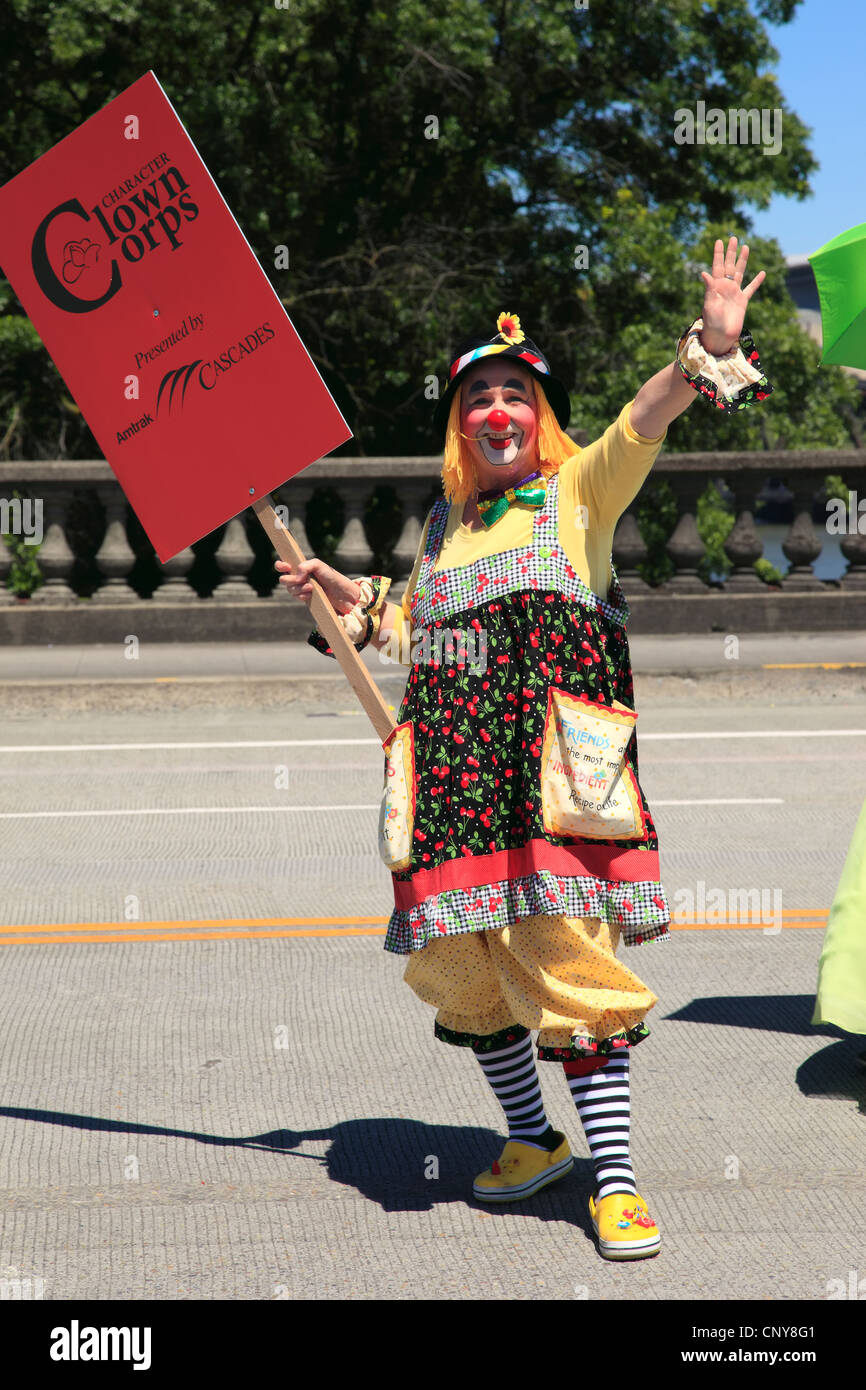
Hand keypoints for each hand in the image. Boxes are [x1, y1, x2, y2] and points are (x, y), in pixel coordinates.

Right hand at [275, 557, 361, 613]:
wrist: (342, 594)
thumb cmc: (331, 577)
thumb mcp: (318, 565)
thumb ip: (305, 566)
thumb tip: (297, 576)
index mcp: (301, 567)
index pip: (284, 565)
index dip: (280, 565)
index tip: (285, 566)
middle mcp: (299, 578)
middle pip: (283, 579)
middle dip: (291, 580)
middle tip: (303, 580)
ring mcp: (301, 589)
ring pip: (289, 589)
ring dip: (299, 588)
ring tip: (311, 588)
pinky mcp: (305, 598)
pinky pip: (296, 597)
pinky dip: (302, 596)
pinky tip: (310, 595)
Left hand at [699, 236, 764, 353]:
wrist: (720, 337)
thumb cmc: (712, 322)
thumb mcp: (709, 304)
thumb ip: (709, 288)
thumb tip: (703, 273)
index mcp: (715, 287)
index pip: (717, 266)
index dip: (718, 254)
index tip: (719, 241)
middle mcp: (725, 287)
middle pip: (728, 265)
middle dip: (731, 252)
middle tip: (733, 238)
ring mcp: (734, 293)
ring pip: (739, 273)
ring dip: (742, 260)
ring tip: (745, 247)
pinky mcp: (742, 301)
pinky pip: (751, 289)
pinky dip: (756, 281)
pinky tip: (762, 273)